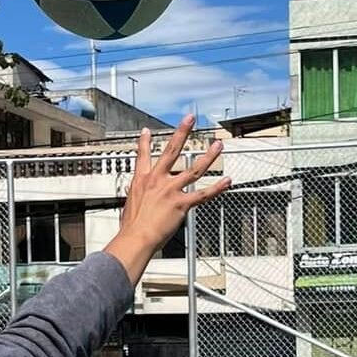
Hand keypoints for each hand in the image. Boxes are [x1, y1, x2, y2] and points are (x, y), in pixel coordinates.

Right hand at [104, 115, 230, 281]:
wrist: (136, 238)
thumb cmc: (131, 227)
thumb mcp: (128, 205)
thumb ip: (133, 195)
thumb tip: (131, 190)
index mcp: (141, 181)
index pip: (143, 156)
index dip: (145, 143)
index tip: (147, 131)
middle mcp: (157, 181)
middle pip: (172, 151)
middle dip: (182, 133)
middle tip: (189, 118)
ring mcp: (171, 190)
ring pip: (194, 169)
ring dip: (208, 156)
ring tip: (218, 145)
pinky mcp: (181, 204)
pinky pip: (203, 194)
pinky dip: (217, 188)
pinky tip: (227, 181)